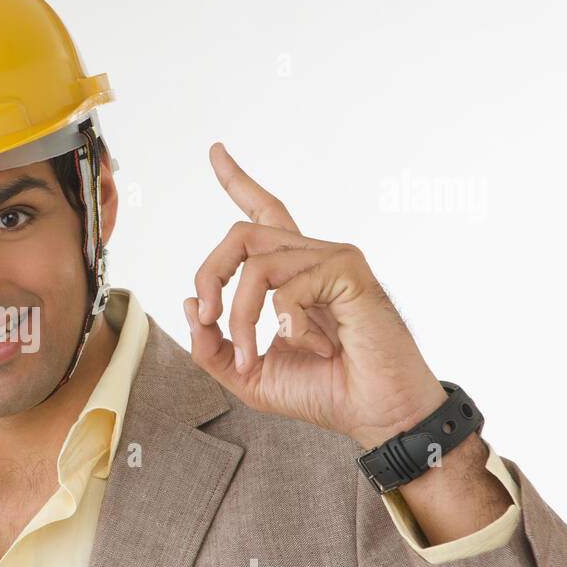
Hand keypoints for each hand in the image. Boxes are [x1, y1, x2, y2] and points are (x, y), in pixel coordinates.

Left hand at [182, 142, 448, 448]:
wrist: (376, 416)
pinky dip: (287, 324)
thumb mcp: (249, 376)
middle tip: (207, 319)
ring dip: (241, 316)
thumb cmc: (325, 393)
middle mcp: (311, 257)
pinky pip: (290, 285)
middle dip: (209, 274)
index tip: (215, 151)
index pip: (262, 213)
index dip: (237, 180)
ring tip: (255, 355)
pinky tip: (312, 346)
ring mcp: (333, 259)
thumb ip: (213, 347)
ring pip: (256, 263)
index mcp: (292, 273)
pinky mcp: (350, 270)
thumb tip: (189, 304)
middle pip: (239, 233)